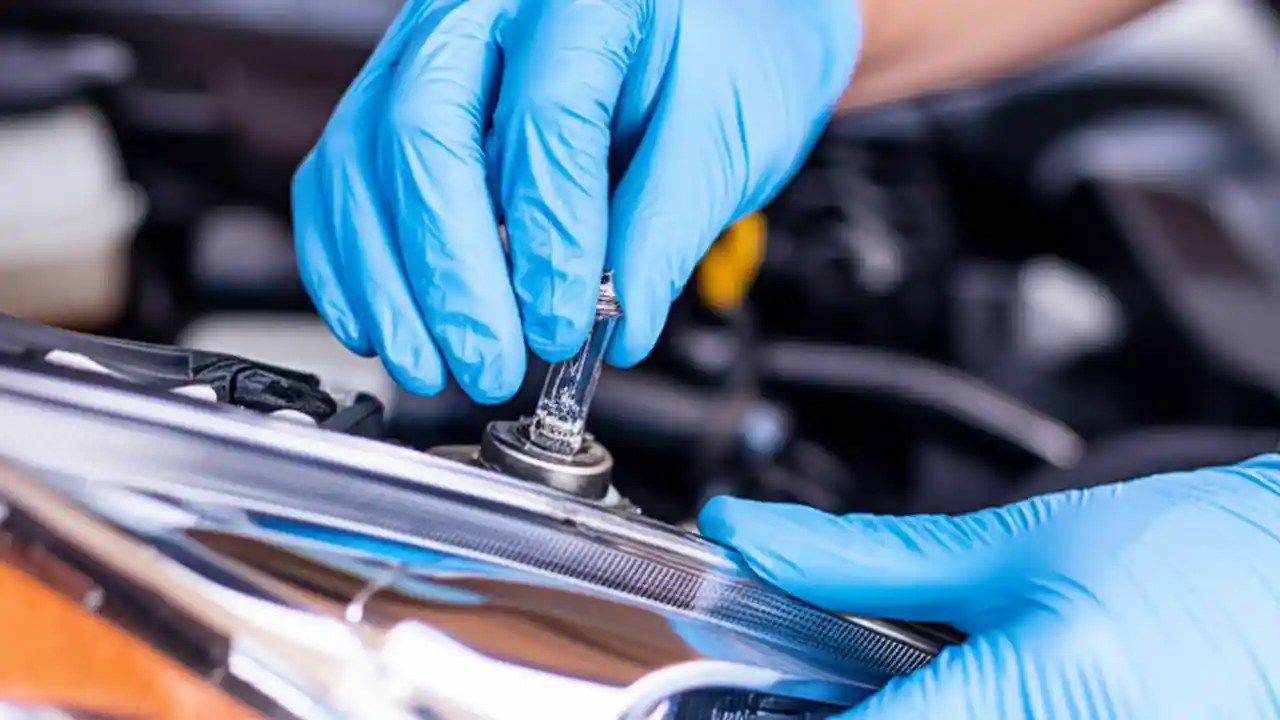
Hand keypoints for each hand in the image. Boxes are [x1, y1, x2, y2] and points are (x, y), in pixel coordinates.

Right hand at [292, 0, 859, 401]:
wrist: (702, 19)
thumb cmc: (719, 55)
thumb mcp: (726, 133)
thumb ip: (666, 227)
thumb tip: (618, 325)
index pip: (546, 118)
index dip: (548, 237)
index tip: (562, 326)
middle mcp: (483, 7)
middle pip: (426, 133)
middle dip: (450, 273)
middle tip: (488, 362)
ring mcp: (424, 47)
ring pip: (362, 160)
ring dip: (389, 285)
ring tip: (432, 367)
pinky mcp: (390, 96)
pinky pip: (336, 176)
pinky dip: (346, 262)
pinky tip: (376, 324)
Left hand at [699, 454, 1279, 718]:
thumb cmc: (1193, 560)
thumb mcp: (1013, 547)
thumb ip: (867, 562)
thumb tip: (751, 540)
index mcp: (1046, 694)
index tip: (730, 701)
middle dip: (843, 710)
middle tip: (837, 676)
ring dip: (896, 713)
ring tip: (916, 676)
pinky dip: (945, 718)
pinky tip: (951, 694)